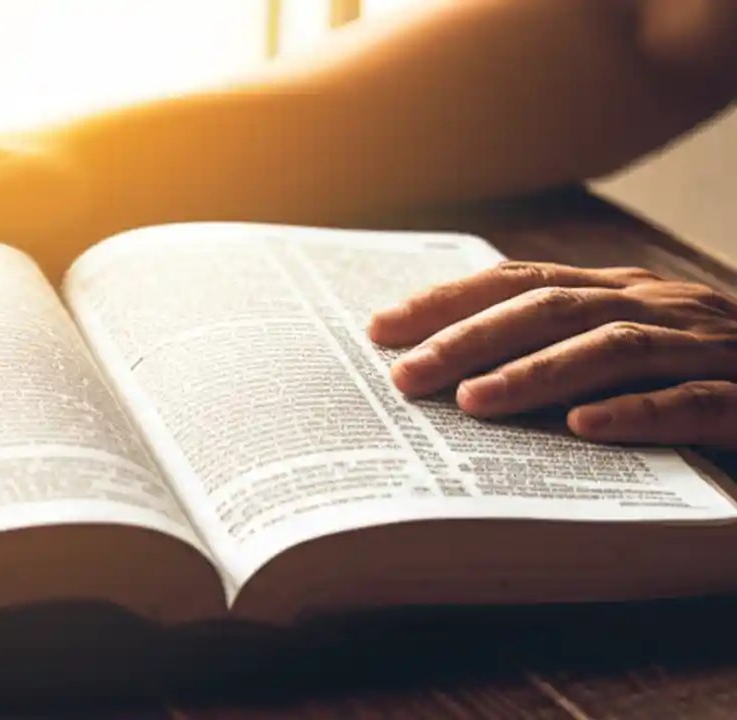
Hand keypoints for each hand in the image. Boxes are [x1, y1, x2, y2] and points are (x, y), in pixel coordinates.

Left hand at [368, 261, 736, 448]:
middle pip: (550, 306)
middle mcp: (657, 305)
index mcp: (620, 290)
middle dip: (470, 338)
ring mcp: (705, 346)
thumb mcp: (628, 343)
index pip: (519, 280)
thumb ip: (558, 343)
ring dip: (535, 372)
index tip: (378, 328)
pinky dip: (636, 413)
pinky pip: (689, 400)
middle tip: (404, 375)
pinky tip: (584, 429)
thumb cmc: (708, 367)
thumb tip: (452, 367)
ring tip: (471, 403)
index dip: (448, 300)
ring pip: (612, 346)